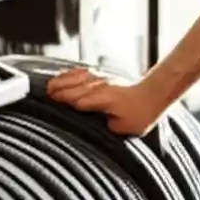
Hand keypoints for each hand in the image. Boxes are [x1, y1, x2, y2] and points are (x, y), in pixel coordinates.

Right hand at [45, 67, 164, 135]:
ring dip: (63, 80)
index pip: (81, 99)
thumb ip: (107, 127)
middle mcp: (102, 86)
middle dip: (60, 90)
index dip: (68, 100)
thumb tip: (95, 125)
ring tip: (49, 86)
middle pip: (75, 86)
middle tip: (46, 94)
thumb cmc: (140, 114)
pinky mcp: (102, 76)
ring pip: (77, 77)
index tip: (53, 102)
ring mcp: (102, 79)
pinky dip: (70, 73)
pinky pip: (82, 72)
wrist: (152, 96)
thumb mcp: (124, 128)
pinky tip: (61, 76)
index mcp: (105, 99)